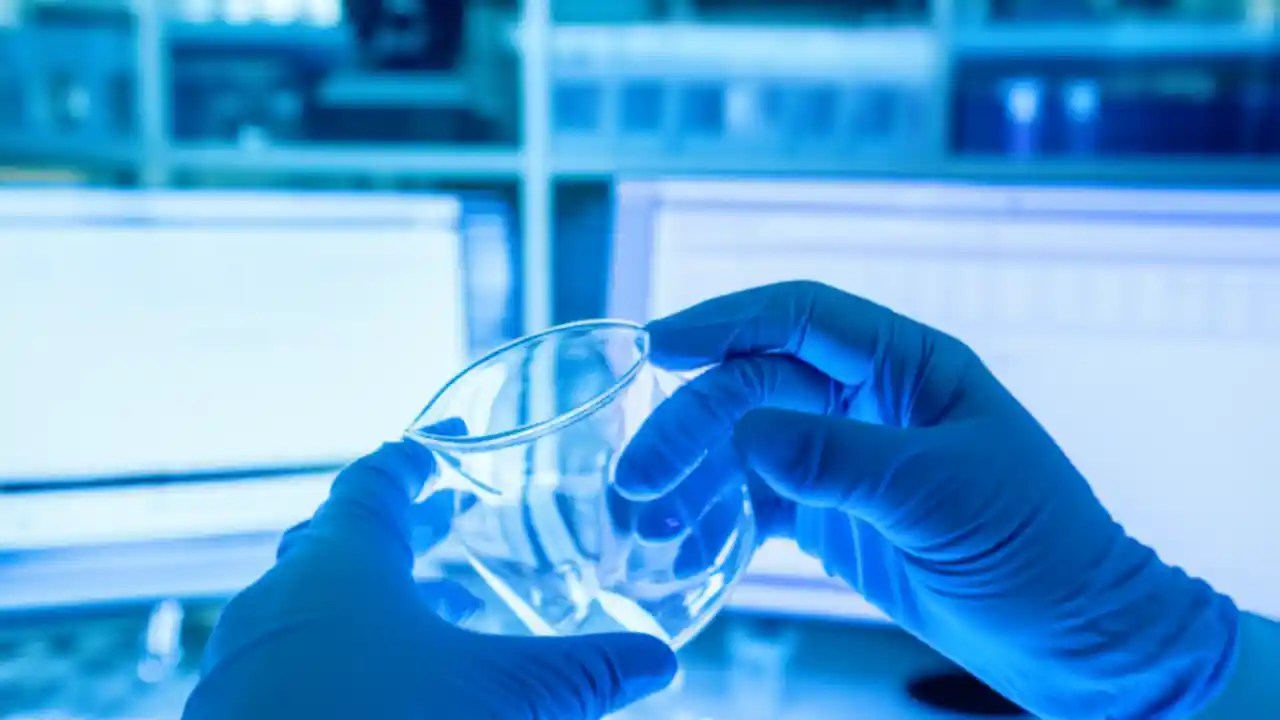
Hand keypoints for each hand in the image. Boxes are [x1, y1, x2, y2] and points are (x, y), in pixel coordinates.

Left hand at [183, 437, 675, 719]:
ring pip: (306, 607)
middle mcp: (274, 604)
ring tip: (435, 614)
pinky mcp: (231, 718)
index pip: (378, 480)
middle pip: (338, 538)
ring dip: (370, 600)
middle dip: (402, 528)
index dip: (421, 457)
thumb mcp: (510, 703)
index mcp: (340, 567)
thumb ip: (588, 671)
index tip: (455, 442)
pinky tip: (384, 689)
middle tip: (451, 518)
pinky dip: (336, 654)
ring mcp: (238, 668)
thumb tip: (658, 658)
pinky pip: (283, 664)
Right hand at [617, 281, 1237, 718]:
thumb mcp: (941, 493)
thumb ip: (841, 459)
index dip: (725, 320)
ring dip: (694, 479)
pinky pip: (757, 503)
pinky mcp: (831, 515)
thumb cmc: (1035, 547)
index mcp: (907, 364)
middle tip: (637, 475)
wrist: (1073, 636)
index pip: (800, 317)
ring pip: (744, 447)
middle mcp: (867, 399)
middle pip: (754, 386)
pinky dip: (719, 522)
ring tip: (649, 525)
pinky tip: (688, 548)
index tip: (657, 345)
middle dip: (691, 425)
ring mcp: (844, 457)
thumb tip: (746, 432)